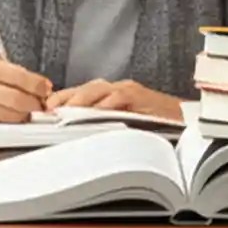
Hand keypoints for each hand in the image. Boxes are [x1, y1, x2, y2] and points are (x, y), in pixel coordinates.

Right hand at [0, 56, 52, 121]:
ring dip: (25, 115)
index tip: (48, 91)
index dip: (40, 87)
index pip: (23, 77)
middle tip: (41, 106)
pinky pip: (0, 123)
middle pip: (18, 99)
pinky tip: (12, 117)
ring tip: (27, 112)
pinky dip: (11, 122)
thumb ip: (18, 76)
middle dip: (35, 105)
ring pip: (11, 114)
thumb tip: (46, 88)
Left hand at [47, 79, 183, 121]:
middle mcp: (117, 89)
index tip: (41, 114)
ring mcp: (129, 91)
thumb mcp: (121, 126)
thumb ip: (100, 126)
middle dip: (63, 99)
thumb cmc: (154, 127)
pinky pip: (119, 97)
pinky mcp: (140, 96)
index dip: (59, 102)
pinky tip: (93, 113)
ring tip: (62, 112)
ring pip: (97, 90)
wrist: (186, 122)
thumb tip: (70, 138)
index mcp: (110, 96)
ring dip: (79, 101)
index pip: (77, 95)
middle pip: (83, 90)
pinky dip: (105, 105)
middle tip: (46, 113)